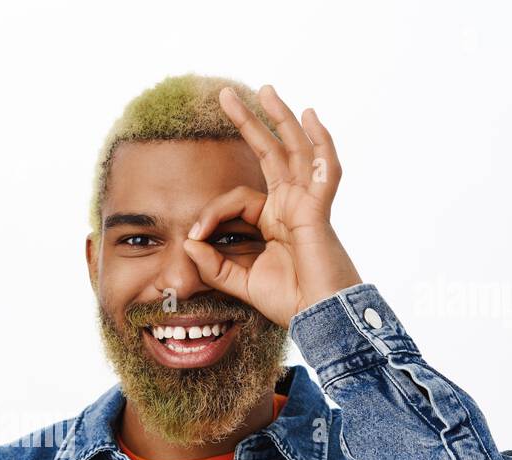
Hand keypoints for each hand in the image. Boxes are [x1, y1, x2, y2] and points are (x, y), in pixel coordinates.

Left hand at [182, 84, 361, 327]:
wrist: (317, 318)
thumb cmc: (289, 302)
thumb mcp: (240, 282)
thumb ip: (213, 265)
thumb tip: (187, 241)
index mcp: (272, 221)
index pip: (236, 199)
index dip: (210, 213)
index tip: (194, 235)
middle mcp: (290, 206)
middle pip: (269, 153)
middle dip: (249, 122)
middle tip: (225, 95)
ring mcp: (306, 204)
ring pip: (295, 150)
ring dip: (280, 118)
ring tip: (265, 90)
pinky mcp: (319, 211)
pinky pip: (325, 170)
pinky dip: (321, 143)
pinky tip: (311, 116)